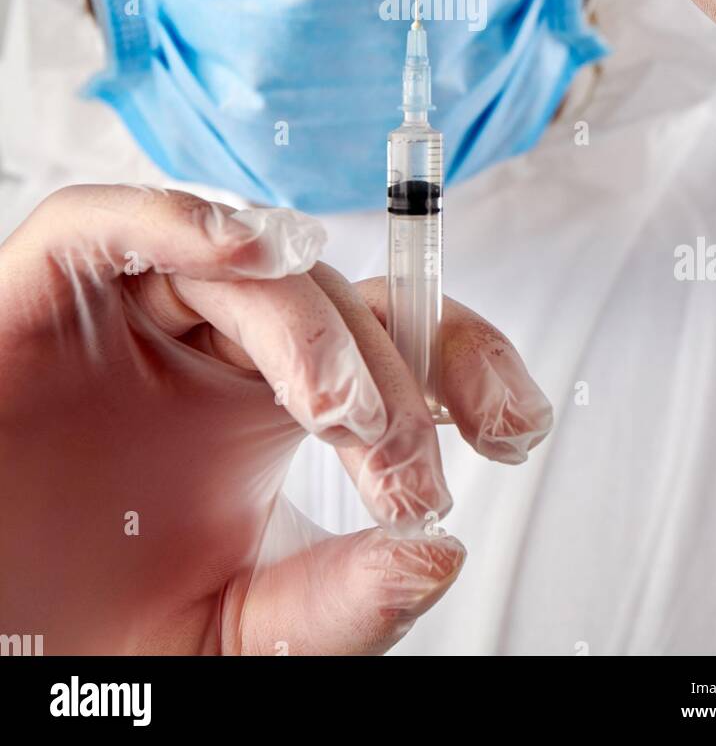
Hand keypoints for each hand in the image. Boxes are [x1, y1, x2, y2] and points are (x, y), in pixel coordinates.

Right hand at [0, 185, 551, 654]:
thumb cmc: (90, 621)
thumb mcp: (237, 633)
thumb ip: (335, 606)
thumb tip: (440, 558)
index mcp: (275, 399)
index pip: (394, 340)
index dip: (467, 357)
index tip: (515, 427)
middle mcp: (220, 340)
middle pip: (339, 298)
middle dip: (393, 377)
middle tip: (405, 479)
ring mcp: (140, 304)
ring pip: (253, 264)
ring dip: (314, 329)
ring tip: (344, 417)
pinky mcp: (60, 283)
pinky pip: (121, 221)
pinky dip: (186, 221)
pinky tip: (251, 252)